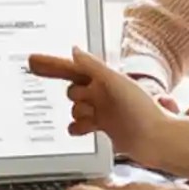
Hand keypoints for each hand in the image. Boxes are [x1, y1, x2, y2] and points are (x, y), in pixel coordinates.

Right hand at [28, 47, 171, 164]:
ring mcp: (103, 109)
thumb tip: (73, 49)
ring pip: (75, 108)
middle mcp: (103, 91)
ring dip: (79, 114)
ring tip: (94, 118)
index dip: (52, 64)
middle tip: (92, 102)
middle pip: (73, 90)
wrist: (157, 140)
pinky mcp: (104, 126)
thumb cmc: (142, 110)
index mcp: (105, 77)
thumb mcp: (116, 82)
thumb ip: (94, 66)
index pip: (72, 68)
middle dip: (76, 96)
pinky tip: (79, 130)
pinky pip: (80, 125)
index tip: (31, 60)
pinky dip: (77, 127)